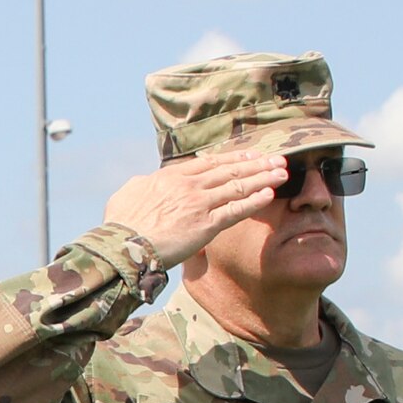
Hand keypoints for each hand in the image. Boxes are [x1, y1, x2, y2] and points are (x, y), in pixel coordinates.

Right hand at [102, 146, 292, 266]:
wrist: (123, 246)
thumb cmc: (119, 225)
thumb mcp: (127, 194)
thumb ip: (142, 184)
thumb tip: (146, 181)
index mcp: (170, 176)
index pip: (208, 163)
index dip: (232, 158)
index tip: (249, 155)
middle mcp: (188, 185)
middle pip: (229, 170)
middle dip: (255, 163)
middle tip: (277, 158)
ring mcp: (199, 204)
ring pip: (238, 186)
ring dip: (262, 178)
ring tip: (282, 172)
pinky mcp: (206, 225)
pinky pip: (236, 210)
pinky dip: (254, 201)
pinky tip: (270, 194)